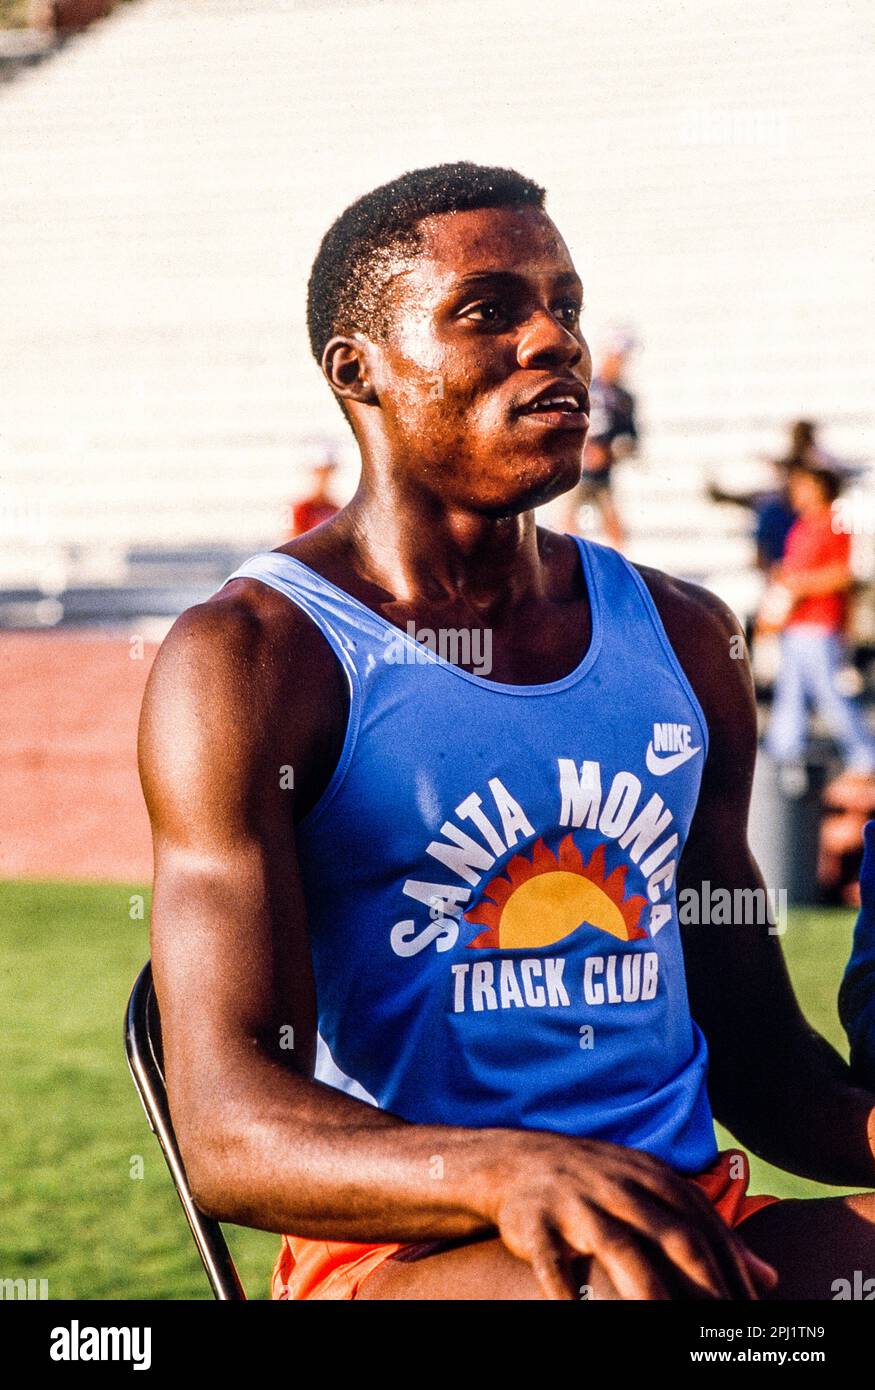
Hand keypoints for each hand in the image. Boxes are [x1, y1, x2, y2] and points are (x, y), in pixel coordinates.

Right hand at [485, 1133, 777, 1300]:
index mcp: (653, 1178)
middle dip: (705, 1282)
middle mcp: (621, 1187)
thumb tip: (768, 1277)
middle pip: (673, 1236)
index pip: (704, 1227)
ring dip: (648, 1292)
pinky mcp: (537, 1223)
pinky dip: (563, 1287)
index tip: (752, 1312)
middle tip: (724, 1325)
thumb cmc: (598, 1184)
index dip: (732, 1270)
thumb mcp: (654, 1192)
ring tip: (667, 1324)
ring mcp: (578, 1203)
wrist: (518, 1161)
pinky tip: (575, 1311)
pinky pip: (551, 1260)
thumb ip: (708, 1229)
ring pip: (620, 1249)